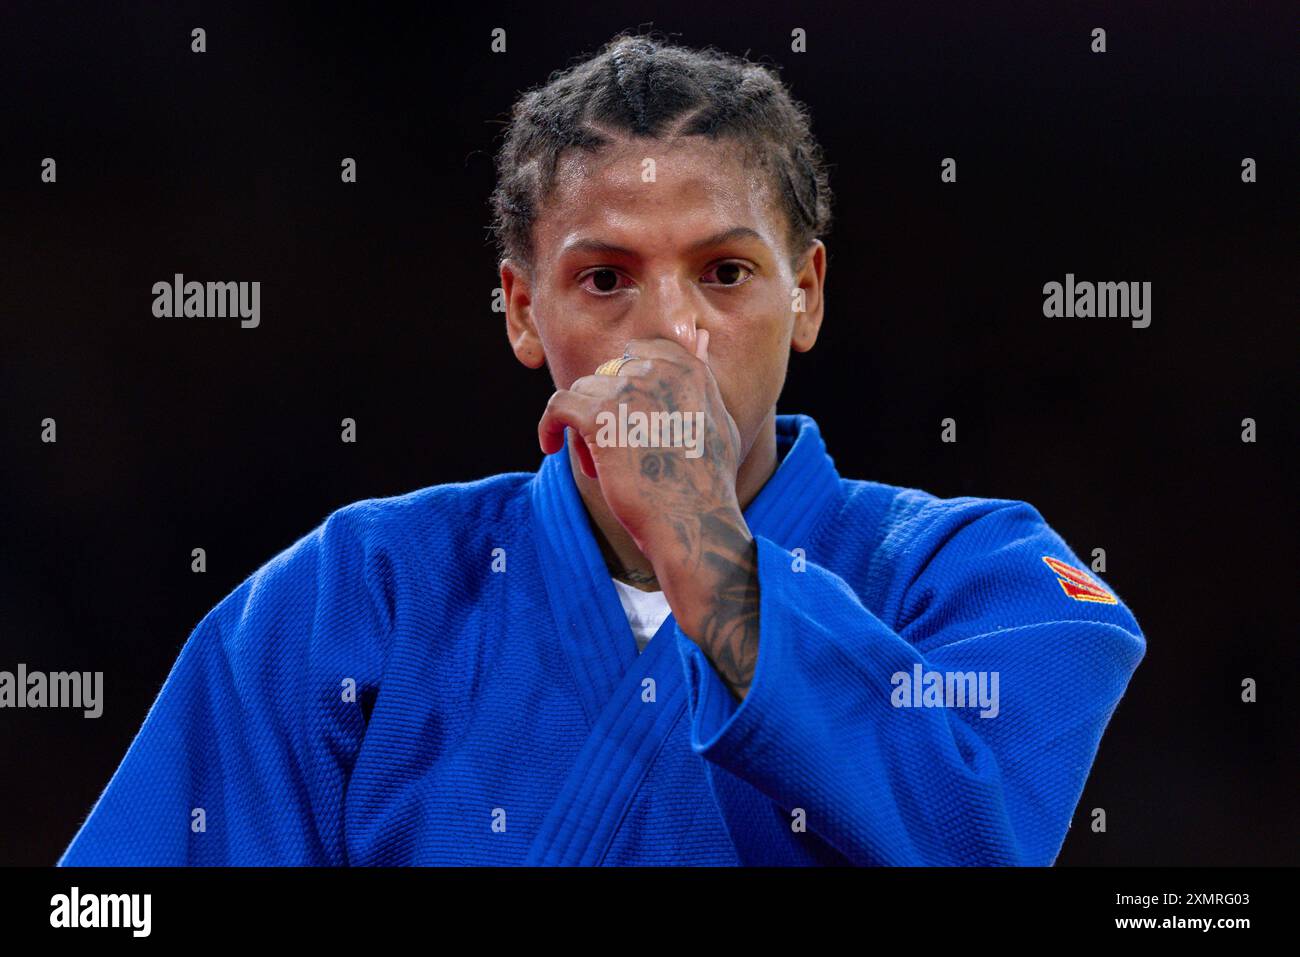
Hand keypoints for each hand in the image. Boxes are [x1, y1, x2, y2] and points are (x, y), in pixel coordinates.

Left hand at [538, 331, 760, 698]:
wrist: (693, 522)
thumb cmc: (707, 482)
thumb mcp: (718, 418)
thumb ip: (701, 376)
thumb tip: (697, 338)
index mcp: (688, 366)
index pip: (640, 352)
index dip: (626, 385)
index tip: (626, 417)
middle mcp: (658, 369)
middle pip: (608, 375)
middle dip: (606, 409)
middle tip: (617, 450)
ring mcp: (627, 390)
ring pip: (583, 392)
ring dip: (585, 426)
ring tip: (599, 462)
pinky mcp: (599, 416)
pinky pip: (559, 406)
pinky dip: (550, 426)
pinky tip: (551, 446)